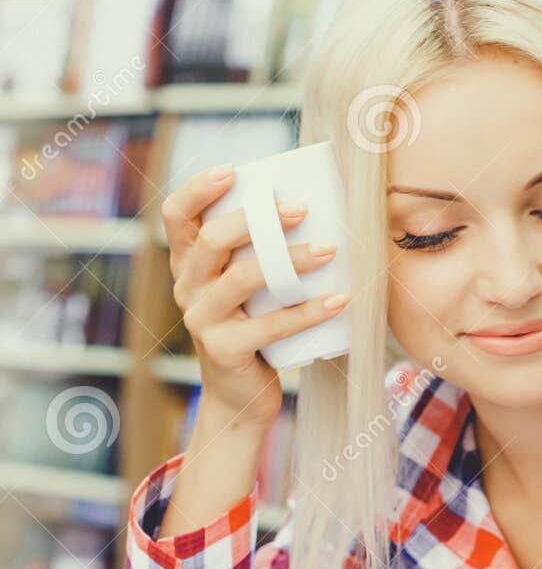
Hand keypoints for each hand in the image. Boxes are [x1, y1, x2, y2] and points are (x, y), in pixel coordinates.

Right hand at [161, 164, 349, 430]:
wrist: (240, 397)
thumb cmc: (252, 330)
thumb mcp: (245, 289)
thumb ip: (254, 254)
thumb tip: (308, 209)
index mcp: (188, 265)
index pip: (176, 216)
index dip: (197, 189)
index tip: (232, 171)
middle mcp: (187, 288)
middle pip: (211, 240)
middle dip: (256, 219)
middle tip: (301, 209)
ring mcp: (202, 320)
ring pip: (243, 279)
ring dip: (290, 260)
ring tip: (329, 251)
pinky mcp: (224, 350)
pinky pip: (270, 325)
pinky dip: (308, 312)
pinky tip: (338, 300)